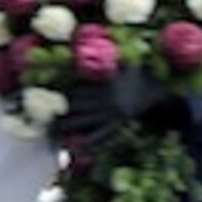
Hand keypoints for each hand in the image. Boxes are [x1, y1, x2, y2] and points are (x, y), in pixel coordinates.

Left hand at [51, 70, 181, 148]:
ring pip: (84, 119)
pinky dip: (89, 142)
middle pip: (76, 105)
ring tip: (54, 130)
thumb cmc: (137, 71)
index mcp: (103, 82)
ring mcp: (112, 112)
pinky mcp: (119, 123)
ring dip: (68, 125)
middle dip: (60, 110)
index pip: (76, 90)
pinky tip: (76, 149)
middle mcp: (105, 97)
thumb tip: (81, 52)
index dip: (62, 95)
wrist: (157, 85)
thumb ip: (102, 61)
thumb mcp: (119, 61)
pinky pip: (101, 134)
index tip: (49, 98)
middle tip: (44, 116)